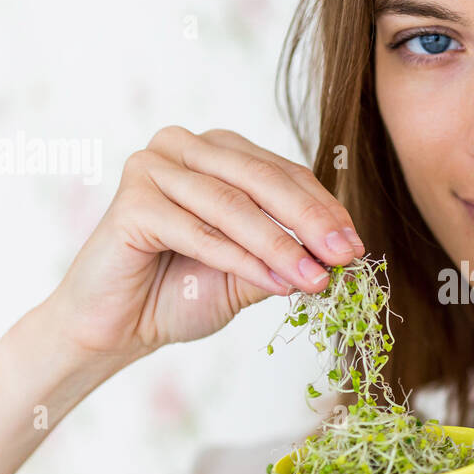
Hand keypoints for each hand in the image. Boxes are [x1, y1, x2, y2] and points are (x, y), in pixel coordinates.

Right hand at [40, 126, 364, 365]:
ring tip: (316, 280)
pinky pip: (200, 232)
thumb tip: (342, 254)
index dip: (325, 210)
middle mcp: (183, 146)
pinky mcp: (132, 201)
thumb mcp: (250, 272)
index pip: (284, 174)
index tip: (357, 247)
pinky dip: (241, 260)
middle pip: (263, 181)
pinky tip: (274, 283)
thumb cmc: (179, 293)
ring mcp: (153, 167)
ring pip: (233, 207)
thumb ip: (288, 255)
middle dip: (311, 222)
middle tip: (346, 256)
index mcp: (217, 152)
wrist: (117, 327)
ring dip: (281, 247)